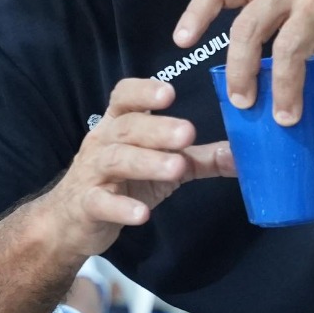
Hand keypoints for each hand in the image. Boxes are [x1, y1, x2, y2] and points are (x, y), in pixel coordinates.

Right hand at [39, 78, 234, 259]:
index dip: (144, 92)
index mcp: (119, 125)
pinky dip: (121, 208)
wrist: (72, 220)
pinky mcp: (87, 205)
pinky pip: (101, 202)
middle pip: (127, 128)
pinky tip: (142, 214)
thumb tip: (240, 155)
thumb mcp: (161, 165)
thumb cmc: (121, 183)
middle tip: (188, 132)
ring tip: (176, 168)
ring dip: (147, 163)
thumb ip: (199, 158)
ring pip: (116, 161)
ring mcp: (92, 173)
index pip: (124, 97)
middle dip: (157, 129)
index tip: (169, 93)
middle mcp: (103, 142)